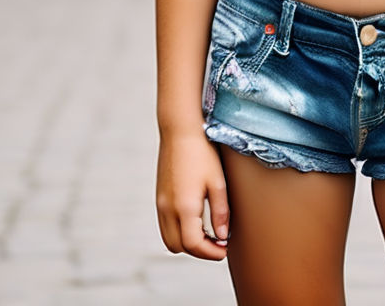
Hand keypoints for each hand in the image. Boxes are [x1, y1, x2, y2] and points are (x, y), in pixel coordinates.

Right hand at [156, 129, 229, 260]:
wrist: (179, 132)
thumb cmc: (201, 153)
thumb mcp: (218, 182)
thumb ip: (220, 212)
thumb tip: (223, 236)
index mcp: (185, 207)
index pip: (194, 245)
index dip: (211, 252)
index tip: (225, 249)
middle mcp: (168, 209)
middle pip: (180, 247)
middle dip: (199, 251)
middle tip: (218, 243)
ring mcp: (161, 205)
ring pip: (169, 240)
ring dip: (187, 243)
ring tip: (207, 234)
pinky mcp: (159, 198)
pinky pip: (165, 227)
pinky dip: (178, 232)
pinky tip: (195, 221)